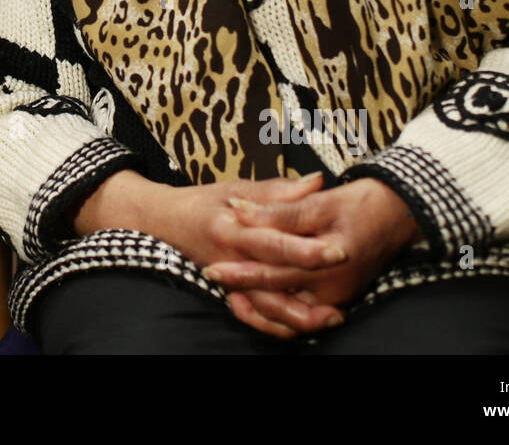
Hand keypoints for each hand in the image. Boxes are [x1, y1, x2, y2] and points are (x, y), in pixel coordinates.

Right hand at [72, 169, 347, 337]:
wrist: (164, 223)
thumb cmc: (204, 202)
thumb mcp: (237, 189)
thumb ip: (278, 190)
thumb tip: (316, 182)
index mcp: (233, 229)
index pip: (273, 241)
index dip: (306, 248)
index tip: (338, 248)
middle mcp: (230, 259)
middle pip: (273, 280)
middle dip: (310, 288)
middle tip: (344, 295)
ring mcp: (229, 281)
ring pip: (264, 306)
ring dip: (299, 316)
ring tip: (333, 318)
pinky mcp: (229, 292)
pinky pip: (254, 315)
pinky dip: (278, 325)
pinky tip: (305, 326)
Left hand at [202, 178, 420, 337]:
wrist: (400, 213)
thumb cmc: (362, 203)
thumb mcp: (319, 202)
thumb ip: (279, 210)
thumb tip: (239, 209)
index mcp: (325, 263)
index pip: (274, 269)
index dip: (241, 268)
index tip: (212, 263)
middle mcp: (330, 288)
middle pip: (277, 295)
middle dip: (243, 289)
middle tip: (212, 276)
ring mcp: (335, 296)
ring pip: (288, 314)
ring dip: (259, 307)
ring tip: (231, 293)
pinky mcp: (336, 297)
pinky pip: (302, 314)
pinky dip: (279, 310)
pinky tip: (259, 298)